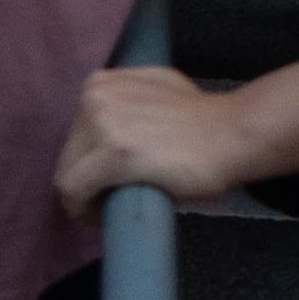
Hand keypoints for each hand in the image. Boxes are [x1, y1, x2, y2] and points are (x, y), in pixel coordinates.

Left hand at [58, 67, 246, 216]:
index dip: (87, 164)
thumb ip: (124, 102)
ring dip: (85, 197)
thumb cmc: (200, 118)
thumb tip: (108, 131)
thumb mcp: (152, 89)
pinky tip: (104, 217)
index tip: (105, 182)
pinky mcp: (113, 154)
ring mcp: (103, 123)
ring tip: (111, 208)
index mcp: (100, 82)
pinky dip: (83, 210)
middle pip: (69, 156)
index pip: (75, 135)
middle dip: (85, 181)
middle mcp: (96, 97)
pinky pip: (75, 191)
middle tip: (110, 200)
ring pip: (68, 176)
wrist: (230, 134)